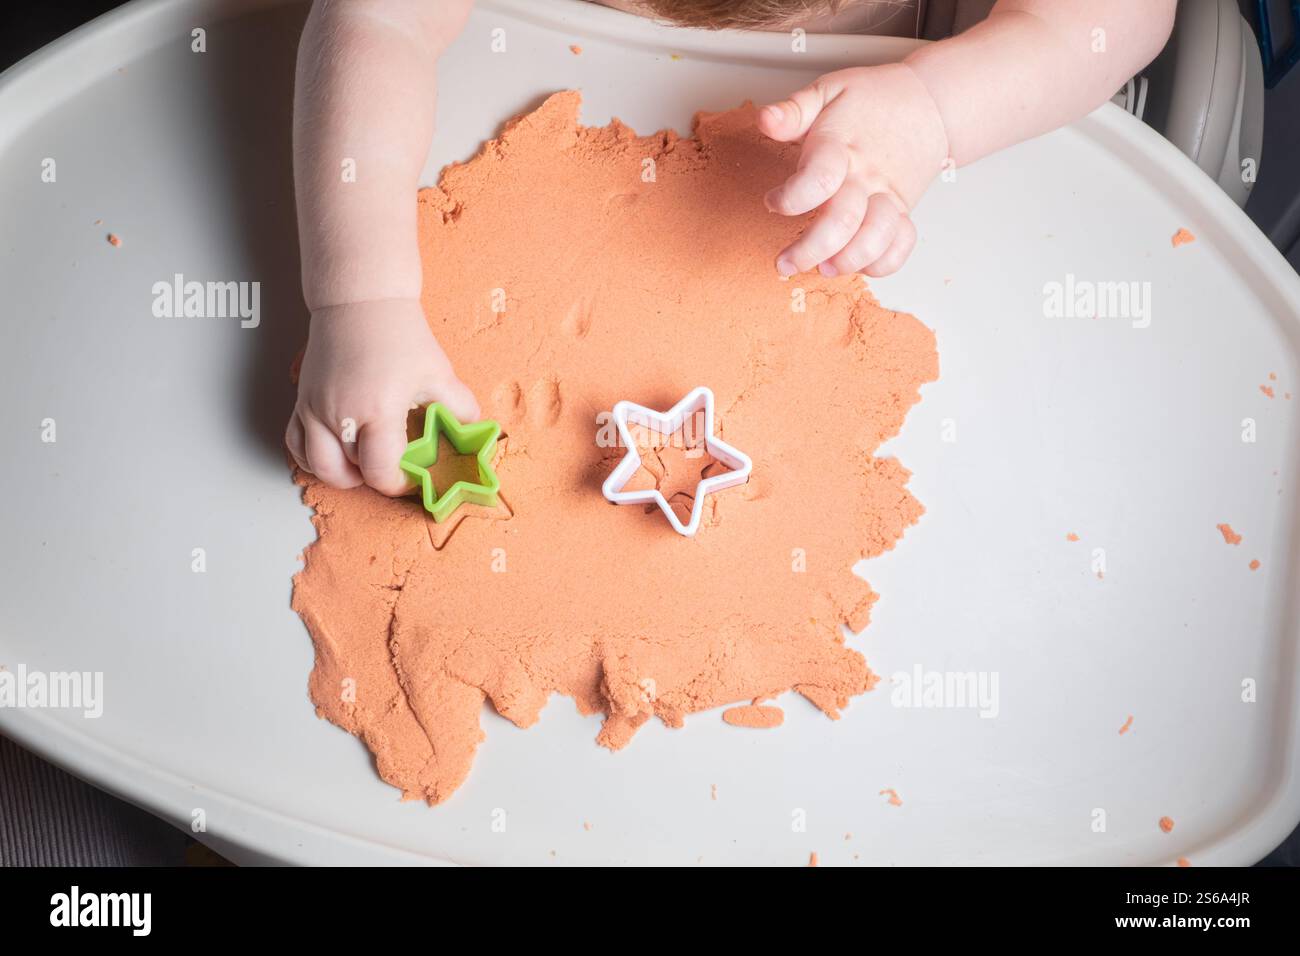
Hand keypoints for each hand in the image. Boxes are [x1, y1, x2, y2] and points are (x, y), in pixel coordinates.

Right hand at [286, 298, 479, 494]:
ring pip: (318, 465)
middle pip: (349, 472)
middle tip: (392, 471)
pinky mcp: (301, 400)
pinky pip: (295, 444)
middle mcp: (339, 414)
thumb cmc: (398, 333)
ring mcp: (314, 408)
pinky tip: (334, 455)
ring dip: (340, 475)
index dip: (397, 484)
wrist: (360, 301)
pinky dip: (311, 458)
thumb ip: (458, 408)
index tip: (411, 479)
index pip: (380, 471)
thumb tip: (473, 432)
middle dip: (372, 479)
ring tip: (364, 466)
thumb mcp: (437, 373)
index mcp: (376, 410)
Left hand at [757, 63, 948, 277]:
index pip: (820, 178)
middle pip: (844, 221)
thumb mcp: (828, 91)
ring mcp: (888, 196)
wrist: (929, 103)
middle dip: (810, 249)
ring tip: (824, 268)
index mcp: (843, 145)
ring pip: (875, 239)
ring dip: (848, 261)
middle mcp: (868, 176)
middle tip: (785, 263)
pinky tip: (859, 264)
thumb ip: (794, 110)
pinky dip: (883, 263)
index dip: (791, 198)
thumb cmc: (872, 100)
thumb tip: (765, 120)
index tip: (772, 202)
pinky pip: (901, 245)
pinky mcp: (903, 211)